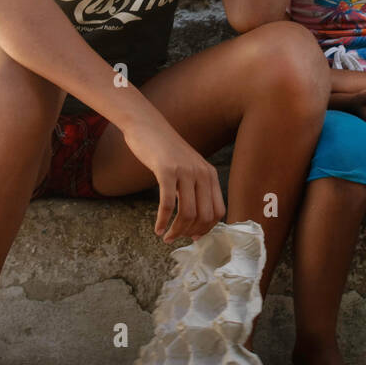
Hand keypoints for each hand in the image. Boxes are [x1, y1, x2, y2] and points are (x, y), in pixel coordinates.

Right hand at [121, 117, 224, 242]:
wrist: (147, 126)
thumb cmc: (165, 151)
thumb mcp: (188, 168)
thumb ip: (194, 189)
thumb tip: (195, 222)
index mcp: (210, 174)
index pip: (218, 211)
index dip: (207, 228)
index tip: (193, 237)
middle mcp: (201, 173)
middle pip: (204, 215)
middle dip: (190, 233)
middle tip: (176, 238)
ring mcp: (185, 171)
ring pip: (187, 213)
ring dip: (176, 231)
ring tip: (166, 236)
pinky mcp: (166, 170)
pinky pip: (168, 204)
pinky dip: (163, 221)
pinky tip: (157, 228)